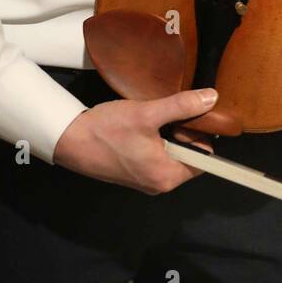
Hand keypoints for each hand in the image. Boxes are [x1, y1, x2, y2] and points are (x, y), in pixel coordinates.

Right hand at [51, 88, 216, 193]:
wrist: (70, 141)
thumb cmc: (107, 131)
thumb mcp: (148, 113)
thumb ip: (182, 106)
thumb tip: (211, 98)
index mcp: (168, 176)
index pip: (205, 159)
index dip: (200, 135)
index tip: (188, 117)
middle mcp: (159, 184)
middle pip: (188, 156)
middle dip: (183, 133)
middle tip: (166, 114)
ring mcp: (145, 180)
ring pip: (171, 154)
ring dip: (167, 135)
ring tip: (153, 118)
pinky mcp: (134, 173)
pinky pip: (156, 156)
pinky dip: (154, 140)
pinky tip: (142, 126)